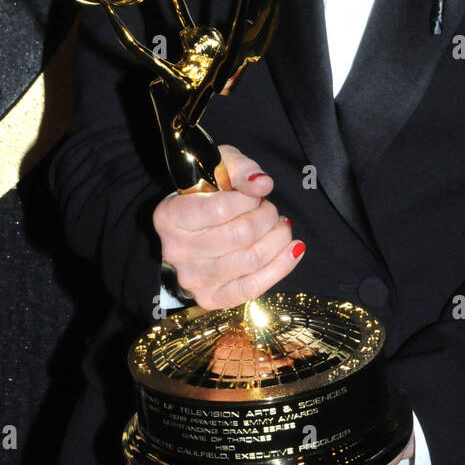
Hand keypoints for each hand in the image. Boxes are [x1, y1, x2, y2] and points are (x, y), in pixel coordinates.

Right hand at [152, 144, 304, 309]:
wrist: (194, 228)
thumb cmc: (208, 192)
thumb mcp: (220, 166)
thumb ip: (241, 169)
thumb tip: (263, 184)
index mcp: (169, 216)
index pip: (219, 209)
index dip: (248, 200)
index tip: (256, 194)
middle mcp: (176, 250)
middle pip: (240, 236)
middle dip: (267, 217)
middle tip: (270, 208)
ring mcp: (191, 278)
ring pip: (250, 261)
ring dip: (277, 239)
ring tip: (280, 226)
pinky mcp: (210, 298)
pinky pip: (251, 288)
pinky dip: (280, 267)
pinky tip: (294, 249)